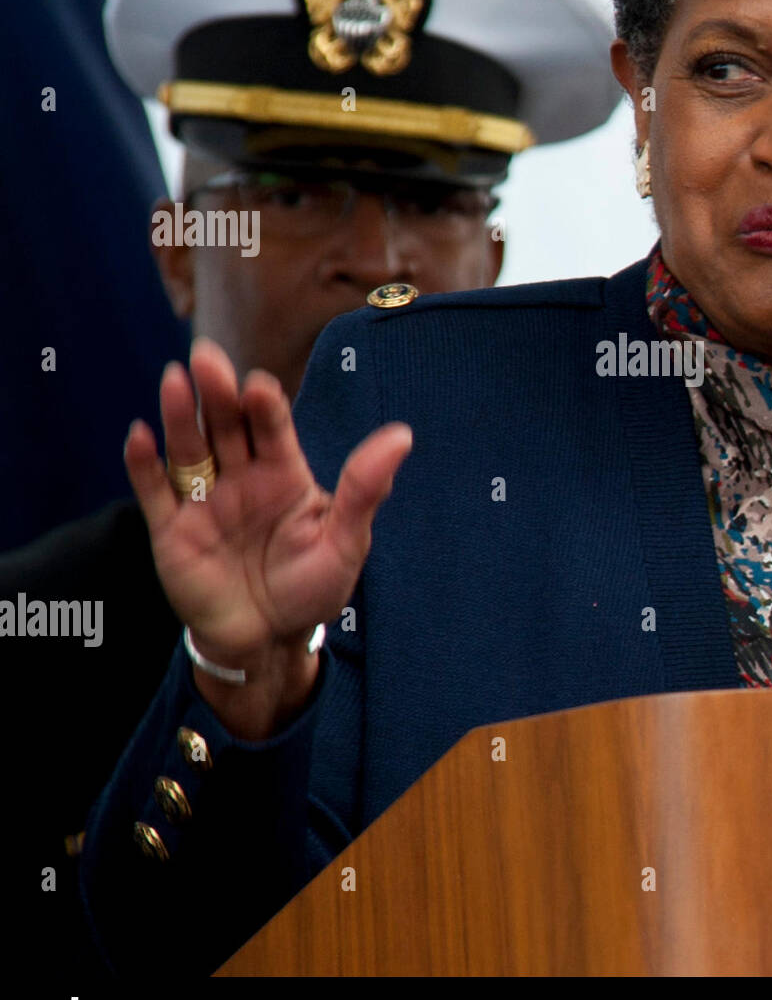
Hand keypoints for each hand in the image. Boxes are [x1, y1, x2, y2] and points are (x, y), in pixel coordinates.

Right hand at [125, 338, 410, 733]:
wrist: (269, 641)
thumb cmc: (312, 587)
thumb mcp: (346, 540)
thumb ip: (365, 488)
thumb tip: (402, 435)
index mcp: (284, 473)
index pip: (273, 428)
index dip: (266, 406)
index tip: (261, 386)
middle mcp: (242, 477)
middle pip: (227, 426)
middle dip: (219, 393)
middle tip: (208, 358)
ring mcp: (204, 500)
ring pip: (189, 449)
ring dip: (181, 416)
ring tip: (176, 379)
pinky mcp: (172, 530)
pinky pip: (155, 492)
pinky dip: (144, 464)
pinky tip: (140, 435)